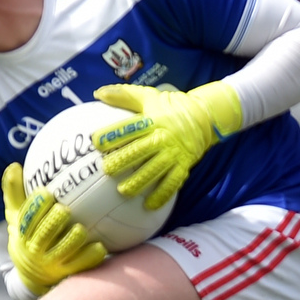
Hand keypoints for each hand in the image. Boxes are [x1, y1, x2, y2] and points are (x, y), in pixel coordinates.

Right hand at [2, 162, 104, 298]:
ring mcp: (52, 263)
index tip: (46, 192)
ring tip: (80, 229)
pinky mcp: (68, 272)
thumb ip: (14, 192)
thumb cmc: (28, 234)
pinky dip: (89, 257)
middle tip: (65, 210)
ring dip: (71, 240)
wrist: (32, 274)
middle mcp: (35, 249)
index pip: (26, 219)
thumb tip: (13, 166)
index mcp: (22, 233)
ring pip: (61, 252)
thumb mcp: (16, 215)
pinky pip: (80, 265)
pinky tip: (100, 247)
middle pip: (42, 236)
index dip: (35, 207)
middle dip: (52, 223)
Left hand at [91, 81, 242, 210]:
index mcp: (152, 120)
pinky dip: (162, 195)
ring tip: (123, 191)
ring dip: (139, 182)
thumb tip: (97, 93)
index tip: (95, 142)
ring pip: (155, 169)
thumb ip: (123, 96)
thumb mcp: (148, 97)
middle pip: (140, 151)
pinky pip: (173, 182)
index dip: (112, 135)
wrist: (203, 117)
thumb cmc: (169, 107)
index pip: (129, 127)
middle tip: (107, 170)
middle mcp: (162, 137)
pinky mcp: (184, 165)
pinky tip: (149, 206)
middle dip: (123, 161)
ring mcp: (174, 153)